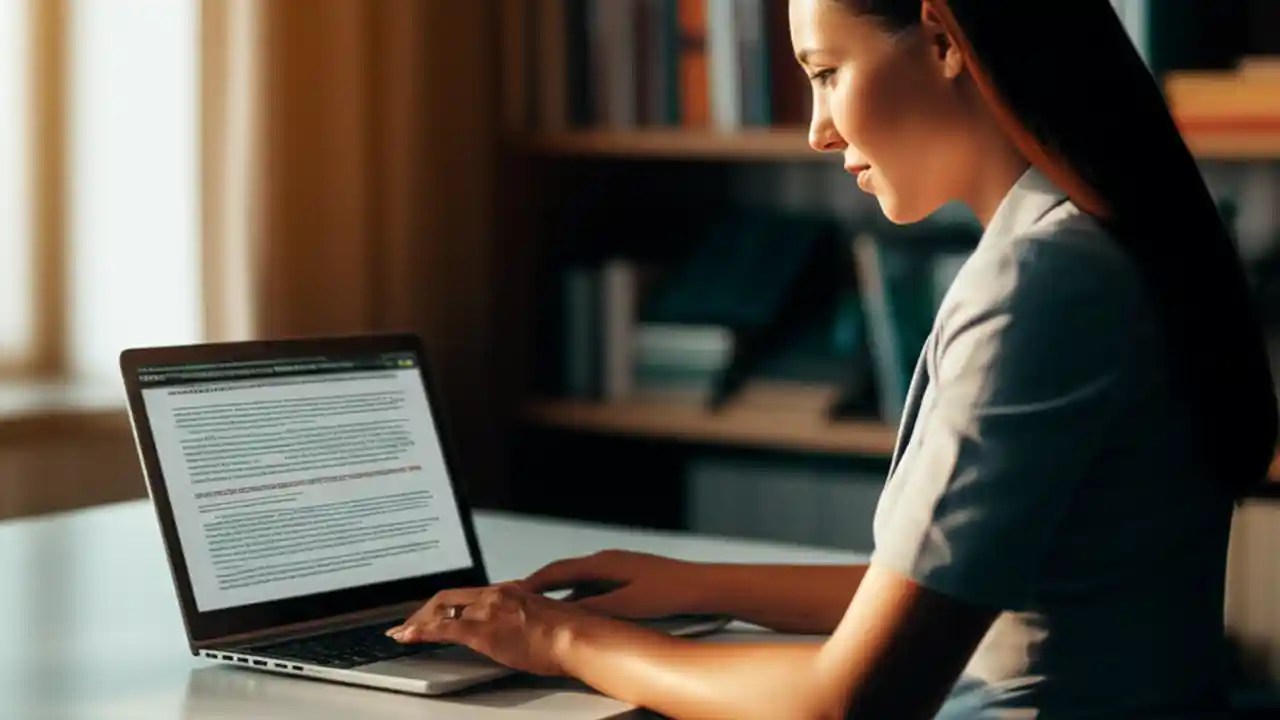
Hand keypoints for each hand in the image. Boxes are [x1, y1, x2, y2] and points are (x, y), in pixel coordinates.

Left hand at [386, 582, 598, 676]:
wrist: (580, 637)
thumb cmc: (573, 634)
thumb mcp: (546, 620)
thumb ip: (526, 620)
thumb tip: (520, 630)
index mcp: (511, 591)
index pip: (470, 594)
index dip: (447, 603)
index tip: (436, 612)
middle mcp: (496, 594)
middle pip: (449, 597)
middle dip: (425, 610)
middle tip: (410, 623)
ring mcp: (488, 610)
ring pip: (441, 609)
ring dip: (417, 621)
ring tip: (402, 632)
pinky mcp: (482, 630)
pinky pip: (443, 628)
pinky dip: (421, 631)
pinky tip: (408, 637)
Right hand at [522, 550, 706, 619]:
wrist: (701, 586)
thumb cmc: (669, 592)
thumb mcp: (626, 605)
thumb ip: (594, 608)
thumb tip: (566, 613)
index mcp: (603, 562)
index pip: (558, 570)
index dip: (533, 582)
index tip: (513, 591)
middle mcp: (607, 560)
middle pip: (565, 572)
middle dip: (542, 585)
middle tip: (519, 598)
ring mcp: (618, 566)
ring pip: (580, 579)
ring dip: (561, 591)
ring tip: (544, 606)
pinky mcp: (628, 575)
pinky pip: (594, 584)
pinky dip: (580, 595)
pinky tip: (579, 609)